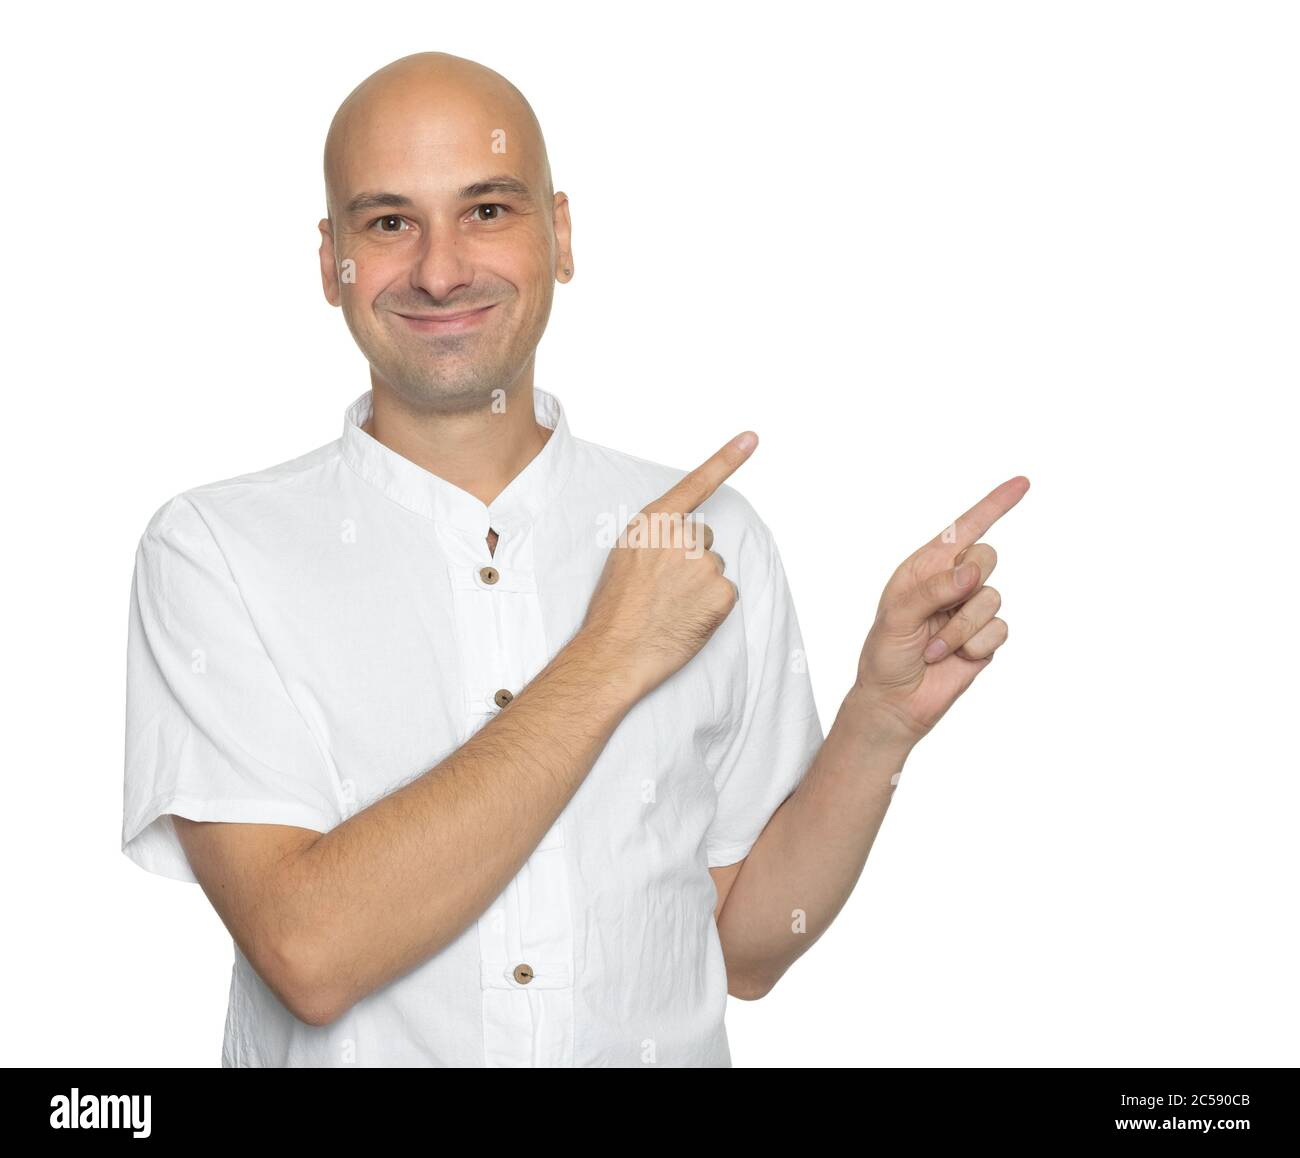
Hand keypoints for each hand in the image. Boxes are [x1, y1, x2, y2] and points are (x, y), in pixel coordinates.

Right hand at [579, 431, 757, 700]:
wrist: (615, 652)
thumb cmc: (615, 610)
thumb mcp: (625, 556)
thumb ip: (654, 537)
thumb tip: (680, 537)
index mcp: (653, 523)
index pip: (696, 485)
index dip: (727, 458)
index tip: (752, 437)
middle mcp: (681, 536)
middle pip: (702, 538)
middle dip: (689, 559)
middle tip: (663, 589)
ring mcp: (704, 562)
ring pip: (714, 568)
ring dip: (700, 586)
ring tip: (670, 607)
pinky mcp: (722, 592)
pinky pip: (725, 593)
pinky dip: (711, 608)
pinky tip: (687, 619)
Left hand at [852, 476, 1029, 748]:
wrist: (896, 703)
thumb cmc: (885, 655)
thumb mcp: (896, 617)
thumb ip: (932, 590)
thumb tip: (971, 571)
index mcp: (925, 567)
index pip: (963, 529)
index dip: (994, 505)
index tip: (1022, 483)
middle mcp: (951, 583)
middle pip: (987, 557)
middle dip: (967, 585)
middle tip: (939, 613)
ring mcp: (971, 610)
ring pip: (993, 597)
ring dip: (962, 628)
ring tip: (935, 648)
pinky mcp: (985, 638)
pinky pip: (1000, 629)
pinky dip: (975, 646)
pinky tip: (955, 658)